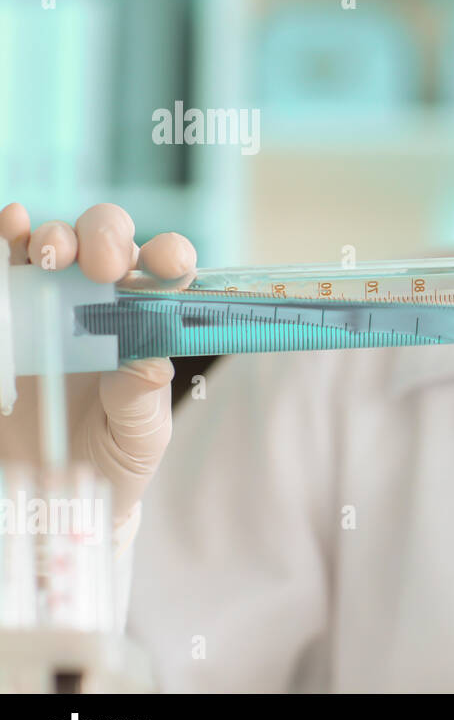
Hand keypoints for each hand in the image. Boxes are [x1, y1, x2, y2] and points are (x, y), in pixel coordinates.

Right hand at [0, 202, 195, 522]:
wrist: (49, 493)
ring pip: (52, 241)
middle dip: (106, 237)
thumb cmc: (112, 456)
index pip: (166, 271)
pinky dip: (4, 235)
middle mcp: (98, 298)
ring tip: (52, 255)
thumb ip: (142, 398)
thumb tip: (149, 360)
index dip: (170, 255)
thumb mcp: (140, 435)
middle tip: (102, 266)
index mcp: (146, 320)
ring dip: (54, 237)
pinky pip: (3, 260)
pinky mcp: (5, 311)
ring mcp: (46, 300)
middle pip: (107, 239)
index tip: (167, 263)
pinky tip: (9, 226)